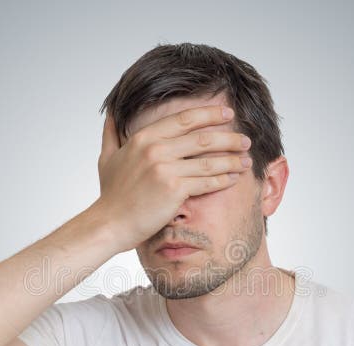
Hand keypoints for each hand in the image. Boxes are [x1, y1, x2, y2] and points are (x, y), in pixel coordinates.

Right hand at [94, 105, 251, 252]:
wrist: (109, 223)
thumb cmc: (111, 195)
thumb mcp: (107, 157)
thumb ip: (112, 132)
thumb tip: (112, 113)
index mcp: (143, 137)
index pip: (184, 119)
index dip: (209, 115)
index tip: (227, 114)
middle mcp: (156, 149)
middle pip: (203, 138)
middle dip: (229, 137)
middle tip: (245, 139)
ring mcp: (166, 169)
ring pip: (209, 160)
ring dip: (232, 159)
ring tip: (246, 159)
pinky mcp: (175, 190)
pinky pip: (207, 181)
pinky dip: (224, 179)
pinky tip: (234, 177)